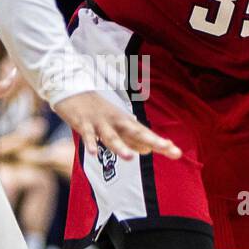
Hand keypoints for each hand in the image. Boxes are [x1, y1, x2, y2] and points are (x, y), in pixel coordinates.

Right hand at [54, 91, 181, 159]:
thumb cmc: (97, 109)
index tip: (176, 152)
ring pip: (111, 136)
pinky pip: (88, 135)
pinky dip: (90, 143)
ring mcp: (100, 122)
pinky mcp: (83, 123)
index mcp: (125, 122)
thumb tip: (147, 150)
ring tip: (131, 159)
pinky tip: (93, 153)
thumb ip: (131, 138)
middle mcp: (116, 121)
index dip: (160, 143)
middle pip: (136, 132)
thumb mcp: (116, 123)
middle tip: (167, 148)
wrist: (73, 89)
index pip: (146, 134)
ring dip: (121, 147)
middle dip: (152, 141)